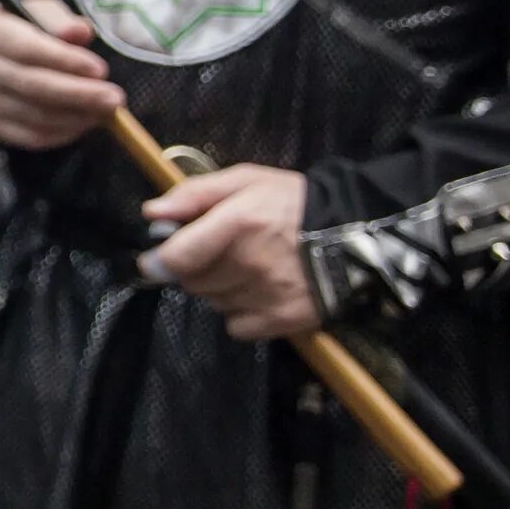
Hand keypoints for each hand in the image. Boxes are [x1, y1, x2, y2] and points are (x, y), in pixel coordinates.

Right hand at [0, 0, 127, 150]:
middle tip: (114, 100)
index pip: (25, 49)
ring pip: (33, 115)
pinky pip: (29, 136)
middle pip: (30, 85)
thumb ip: (59, 19)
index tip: (99, 70)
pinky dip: (62, 134)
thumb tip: (80, 32)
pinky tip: (84, 123)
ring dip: (75, 117)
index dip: (63, 61)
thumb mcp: (38, 12)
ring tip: (106, 113)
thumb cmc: (20, 28)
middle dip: (77, 94)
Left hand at [140, 165, 318, 340]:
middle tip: (222, 252)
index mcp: (239, 222)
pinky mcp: (284, 320)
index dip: (158, 261)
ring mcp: (268, 294)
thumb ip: (194, 194)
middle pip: (192, 282)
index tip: (155, 260)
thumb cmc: (294, 203)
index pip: (177, 257)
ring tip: (248, 268)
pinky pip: (236, 327)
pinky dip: (240, 314)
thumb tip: (152, 214)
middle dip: (197, 268)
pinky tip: (258, 292)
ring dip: (219, 289)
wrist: (357, 235)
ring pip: (213, 303)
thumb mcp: (246, 181)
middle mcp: (251, 262)